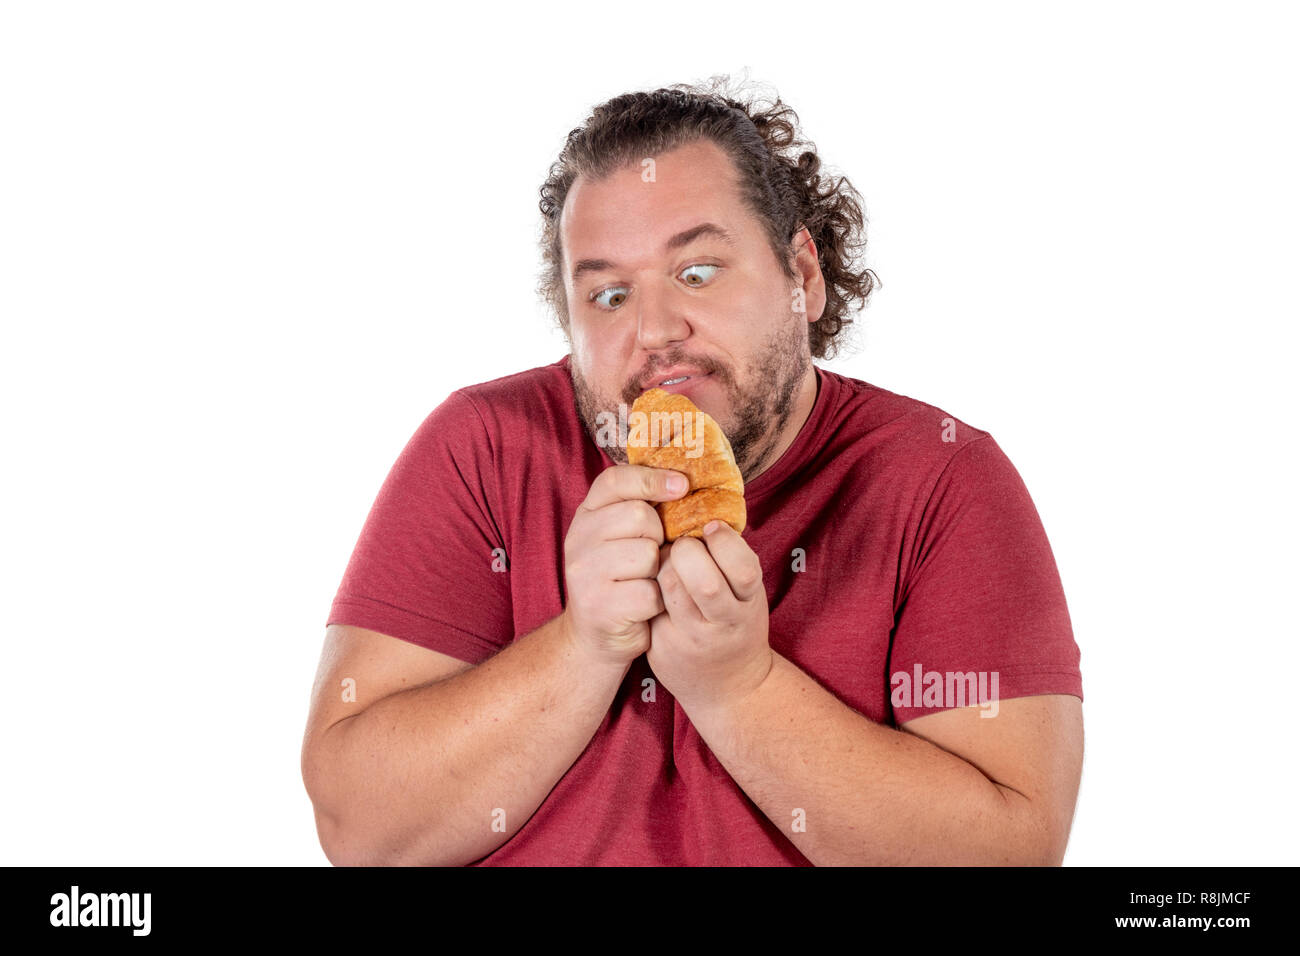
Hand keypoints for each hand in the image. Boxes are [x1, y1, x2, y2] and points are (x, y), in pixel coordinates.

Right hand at [562, 464, 688, 668]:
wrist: (595, 637)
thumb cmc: (620, 580)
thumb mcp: (620, 538)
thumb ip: (640, 509)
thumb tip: (686, 480)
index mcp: (585, 516)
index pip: (615, 481)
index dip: (651, 478)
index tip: (682, 486)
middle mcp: (579, 540)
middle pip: (640, 517)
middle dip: (658, 537)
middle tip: (650, 555)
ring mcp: (585, 573)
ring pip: (648, 555)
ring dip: (659, 571)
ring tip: (645, 581)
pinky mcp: (600, 605)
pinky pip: (651, 591)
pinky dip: (658, 601)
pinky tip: (644, 606)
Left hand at [647, 521, 771, 714]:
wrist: (728, 686)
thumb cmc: (734, 624)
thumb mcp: (746, 596)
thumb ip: (732, 560)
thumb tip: (709, 504)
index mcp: (749, 605)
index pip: (743, 570)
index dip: (724, 542)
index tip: (711, 527)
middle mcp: (724, 626)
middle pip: (704, 583)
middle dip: (687, 552)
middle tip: (682, 544)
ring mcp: (692, 640)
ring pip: (669, 589)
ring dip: (663, 563)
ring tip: (667, 558)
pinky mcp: (663, 648)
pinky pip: (649, 604)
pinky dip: (648, 583)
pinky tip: (652, 579)